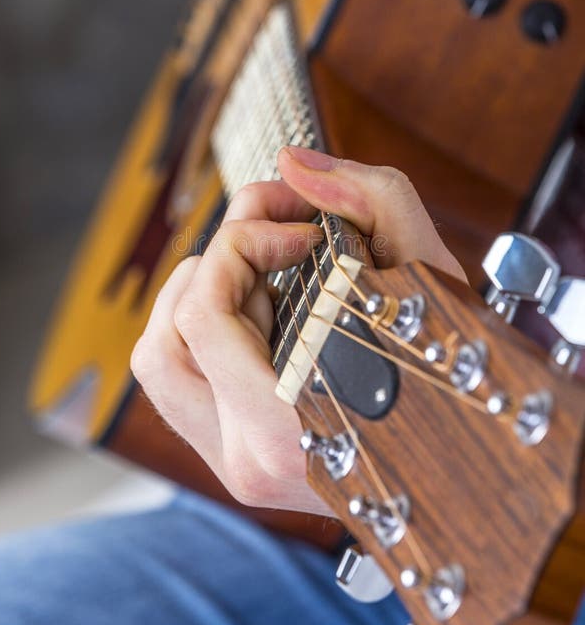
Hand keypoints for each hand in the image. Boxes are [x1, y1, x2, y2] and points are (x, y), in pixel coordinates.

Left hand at [131, 147, 465, 514]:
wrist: (467, 454)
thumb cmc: (456, 371)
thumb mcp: (430, 275)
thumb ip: (372, 199)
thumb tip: (293, 163)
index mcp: (284, 429)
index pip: (203, 315)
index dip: (245, 244)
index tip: (306, 234)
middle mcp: (244, 458)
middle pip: (168, 330)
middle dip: (221, 258)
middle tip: (284, 236)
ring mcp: (229, 461)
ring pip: (158, 355)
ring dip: (204, 293)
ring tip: (268, 276)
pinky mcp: (227, 453)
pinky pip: (177, 374)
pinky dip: (206, 324)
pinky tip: (262, 310)